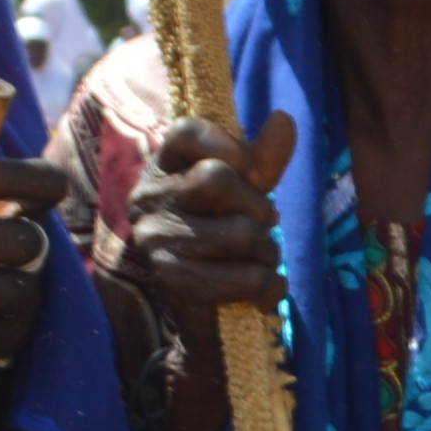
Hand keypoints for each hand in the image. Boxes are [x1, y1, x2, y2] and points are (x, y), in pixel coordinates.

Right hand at [106, 112, 289, 320]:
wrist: (202, 312)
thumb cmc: (222, 237)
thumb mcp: (243, 193)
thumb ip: (262, 160)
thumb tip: (284, 118)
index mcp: (160, 167)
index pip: (186, 132)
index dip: (230, 148)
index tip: (252, 176)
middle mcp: (146, 199)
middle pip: (215, 178)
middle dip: (257, 206)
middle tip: (263, 224)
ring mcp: (154, 240)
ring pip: (238, 232)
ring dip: (268, 251)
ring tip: (261, 259)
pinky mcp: (172, 281)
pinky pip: (246, 277)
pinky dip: (270, 286)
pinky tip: (265, 289)